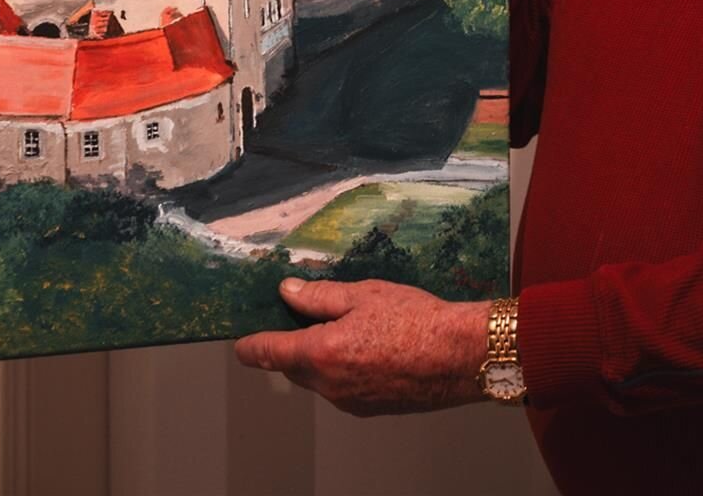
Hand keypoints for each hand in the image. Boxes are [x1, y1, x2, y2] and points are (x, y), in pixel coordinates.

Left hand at [234, 278, 491, 415]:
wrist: (460, 356)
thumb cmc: (417, 319)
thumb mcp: (364, 294)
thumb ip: (320, 296)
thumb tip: (288, 292)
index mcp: (321, 352)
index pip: (267, 354)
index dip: (250, 345)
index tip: (242, 340)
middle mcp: (329, 384)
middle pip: (292, 368)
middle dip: (293, 346)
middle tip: (307, 317)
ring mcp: (348, 401)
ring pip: (319, 379)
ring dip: (322, 358)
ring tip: (351, 329)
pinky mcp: (369, 409)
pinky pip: (342, 389)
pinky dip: (345, 371)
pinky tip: (372, 349)